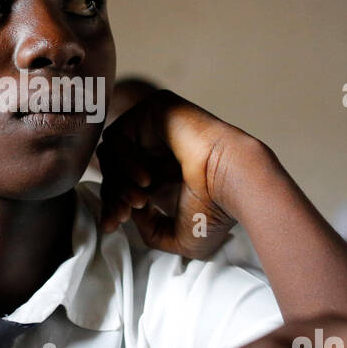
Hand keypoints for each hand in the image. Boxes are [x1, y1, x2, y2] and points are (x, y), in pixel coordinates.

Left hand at [96, 90, 253, 257]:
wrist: (235, 183)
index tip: (112, 225)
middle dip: (113, 196)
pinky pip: (118, 135)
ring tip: (141, 200)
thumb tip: (129, 211)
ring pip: (112, 153)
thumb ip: (149, 230)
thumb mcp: (178, 238)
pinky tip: (147, 179)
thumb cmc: (216, 211)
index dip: (111, 205)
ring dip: (119, 181)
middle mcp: (159, 148)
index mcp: (164, 172)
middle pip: (113, 168)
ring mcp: (157, 127)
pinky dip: (125, 162)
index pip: (121, 183)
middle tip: (124, 216)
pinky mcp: (155, 109)